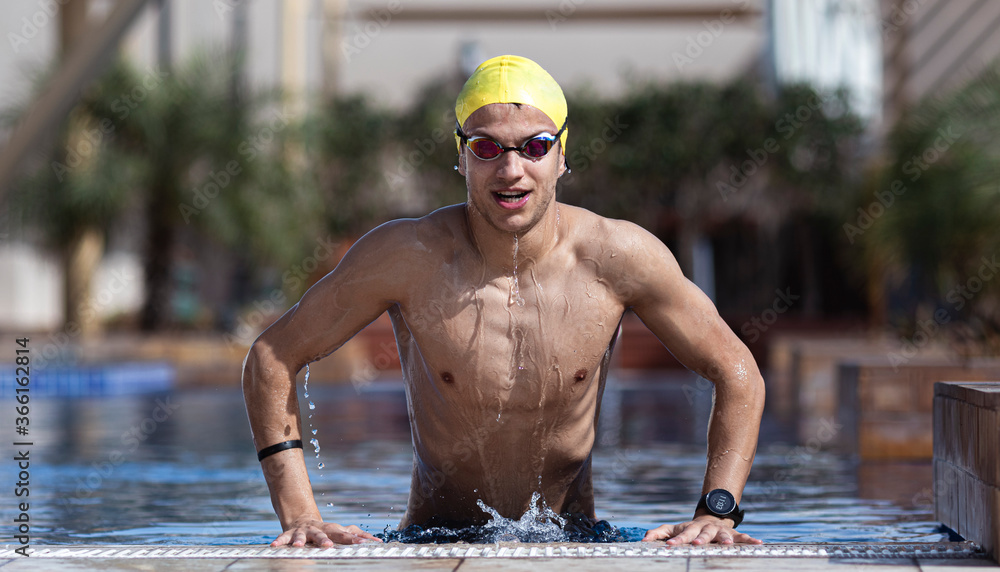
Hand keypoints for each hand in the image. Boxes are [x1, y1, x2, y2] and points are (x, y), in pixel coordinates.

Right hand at [271, 518, 382, 546]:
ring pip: (304, 535)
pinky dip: (280, 541)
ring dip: (302, 540)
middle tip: (329, 546)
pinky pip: (284, 537)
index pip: (346, 534)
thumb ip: (356, 535)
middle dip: (326, 539)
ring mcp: (305, 531)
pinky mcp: (291, 533)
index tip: (364, 543)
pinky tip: (274, 546)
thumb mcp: (340, 531)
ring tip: (300, 546)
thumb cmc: (326, 530)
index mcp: (333, 530)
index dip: (355, 538)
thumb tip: (376, 540)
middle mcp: (319, 529)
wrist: (303, 519)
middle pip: (325, 533)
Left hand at [642, 515, 762, 544]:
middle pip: (702, 533)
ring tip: (726, 544)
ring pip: (723, 534)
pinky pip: (743, 537)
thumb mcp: (673, 528)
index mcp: (690, 528)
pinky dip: (750, 540)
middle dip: (700, 539)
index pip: (682, 534)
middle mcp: (706, 528)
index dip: (676, 540)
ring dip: (725, 539)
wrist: (710, 516)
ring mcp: (720, 530)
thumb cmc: (689, 528)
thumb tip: (644, 539)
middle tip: (697, 545)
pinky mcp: (733, 533)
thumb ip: (659, 533)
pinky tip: (759, 543)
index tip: (670, 546)